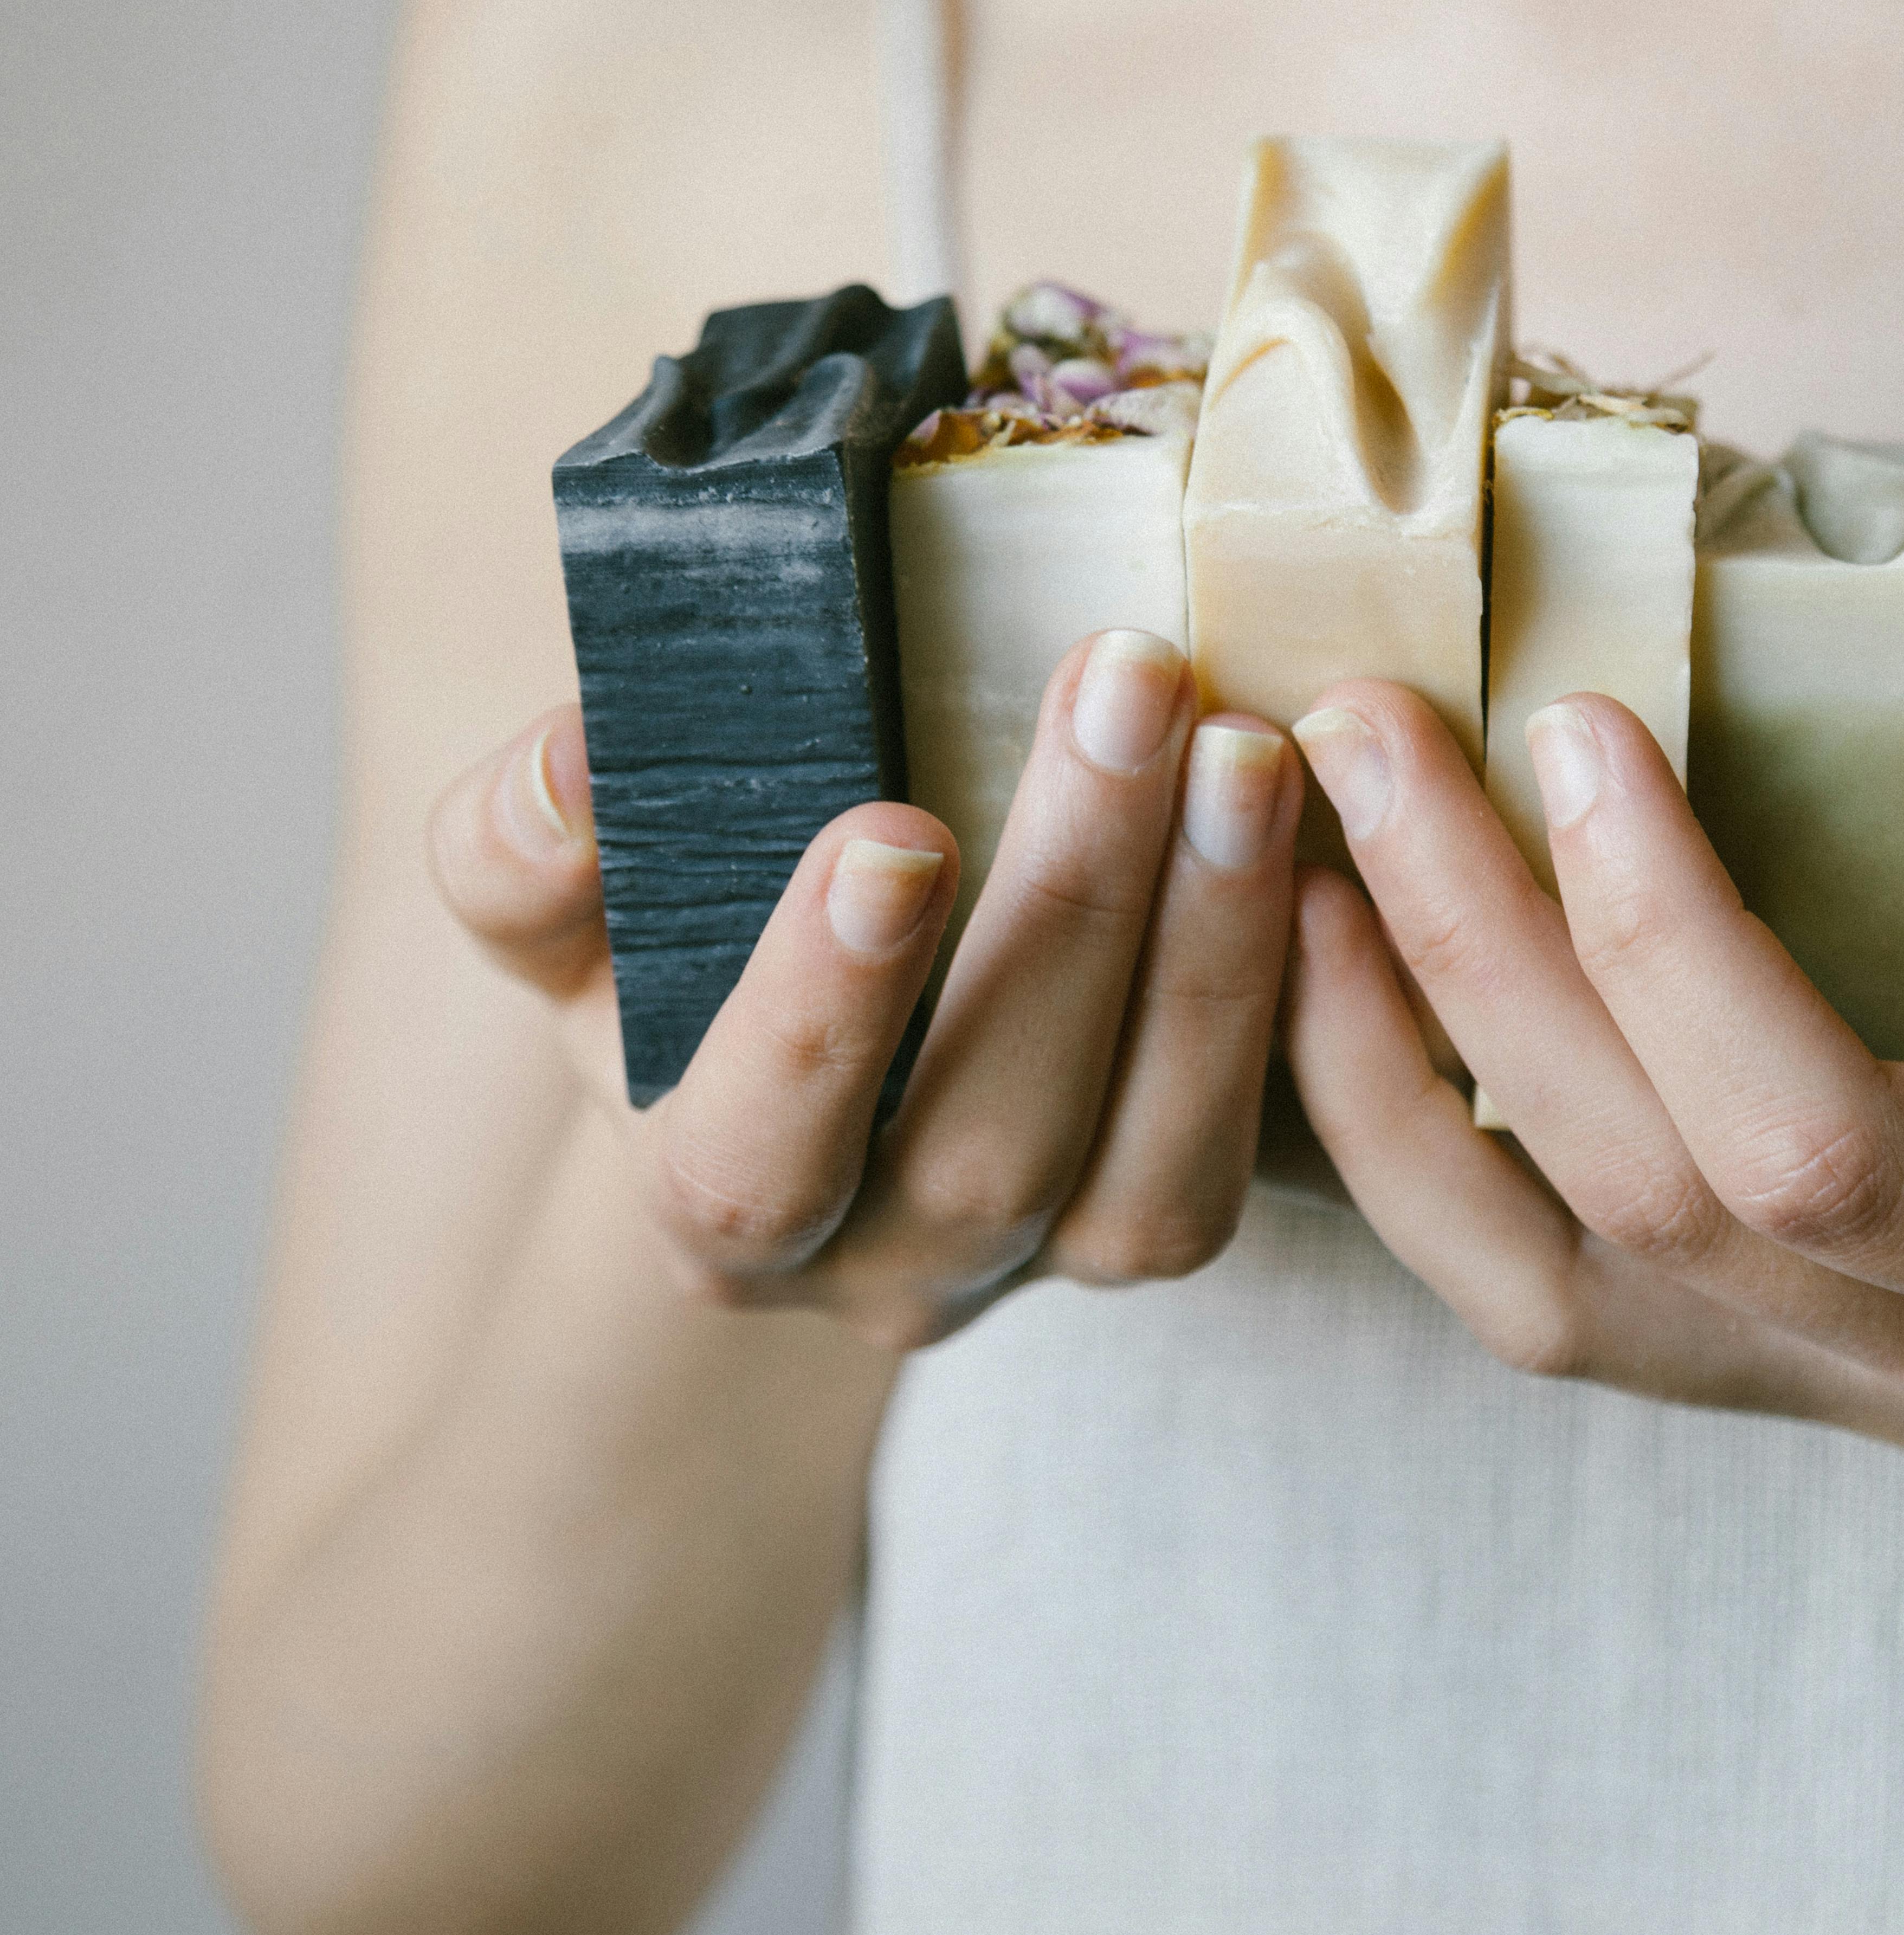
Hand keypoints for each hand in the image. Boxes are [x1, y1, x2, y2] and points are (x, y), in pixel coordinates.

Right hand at [428, 629, 1302, 1347]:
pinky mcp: (1164, 1220)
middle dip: (1073, 907)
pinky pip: (1253, 1155)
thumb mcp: (567, 920)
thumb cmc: (679, 964)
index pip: (757, 1155)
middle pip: (992, 1142)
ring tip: (1246, 751)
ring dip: (1212, 954)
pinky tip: (1324, 844)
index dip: (823, 1012)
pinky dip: (1294, 1010)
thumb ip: (524, 857)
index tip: (892, 834)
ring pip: (1154, 1174)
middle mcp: (889, 1271)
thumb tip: (568, 763)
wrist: (805, 1077)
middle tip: (1129, 686)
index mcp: (721, 1210)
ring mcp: (1047, 1264)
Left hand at [1282, 626, 1903, 1468]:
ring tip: (1284, 856)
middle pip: (1660, 1198)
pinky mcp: (1761, 1358)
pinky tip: (1335, 973)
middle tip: (1360, 727)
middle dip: (1482, 953)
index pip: (1831, 1145)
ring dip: (1390, 1069)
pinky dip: (1411, 1138)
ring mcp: (1855, 1396)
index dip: (1671, 942)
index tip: (1568, 724)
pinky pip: (1538, 1286)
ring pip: (1551, 1283)